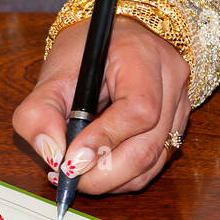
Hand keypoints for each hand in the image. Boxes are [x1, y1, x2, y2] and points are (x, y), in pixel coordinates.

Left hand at [13, 16, 190, 193]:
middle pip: (149, 146)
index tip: (70, 161)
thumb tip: (52, 155)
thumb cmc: (84, 52)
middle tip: (68, 178)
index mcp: (144, 57)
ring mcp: (179, 106)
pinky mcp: (175, 127)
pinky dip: (122, 177)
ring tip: (77, 174)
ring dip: (111, 179)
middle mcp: (171, 82)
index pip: (139, 109)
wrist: (111, 39)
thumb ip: (40, 113)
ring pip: (152, 162)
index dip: (103, 141)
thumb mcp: (52, 74)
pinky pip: (153, 164)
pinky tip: (96, 170)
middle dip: (104, 173)